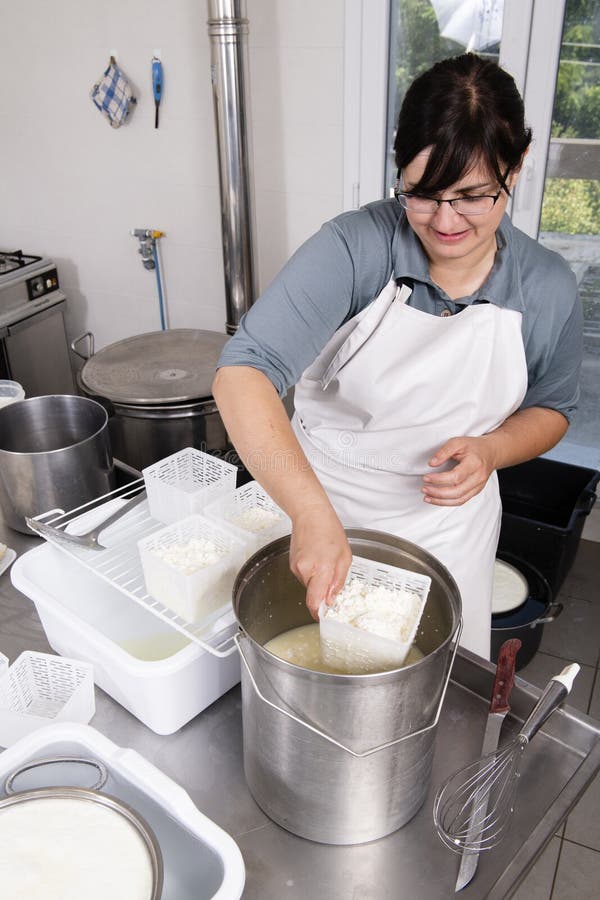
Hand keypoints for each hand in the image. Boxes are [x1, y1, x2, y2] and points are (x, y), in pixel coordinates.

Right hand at [289, 503, 351, 619]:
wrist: (310, 514)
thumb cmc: (329, 530)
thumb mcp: (345, 557)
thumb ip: (339, 581)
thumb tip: (331, 599)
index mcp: (321, 569)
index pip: (315, 601)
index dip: (318, 612)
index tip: (323, 617)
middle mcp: (306, 570)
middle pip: (313, 594)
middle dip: (323, 590)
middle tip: (332, 575)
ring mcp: (296, 567)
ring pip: (309, 585)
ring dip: (317, 579)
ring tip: (324, 560)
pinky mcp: (292, 564)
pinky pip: (304, 576)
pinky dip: (311, 571)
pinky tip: (316, 557)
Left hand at [422, 436, 495, 505]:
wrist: (491, 452)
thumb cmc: (474, 447)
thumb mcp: (458, 442)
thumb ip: (444, 451)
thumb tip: (432, 463)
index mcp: (474, 464)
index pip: (455, 476)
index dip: (439, 479)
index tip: (426, 477)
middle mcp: (478, 477)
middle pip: (457, 492)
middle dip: (438, 493)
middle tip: (424, 489)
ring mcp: (478, 486)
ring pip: (459, 500)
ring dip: (441, 501)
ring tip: (427, 497)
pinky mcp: (475, 491)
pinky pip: (461, 501)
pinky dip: (447, 502)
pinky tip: (436, 499)